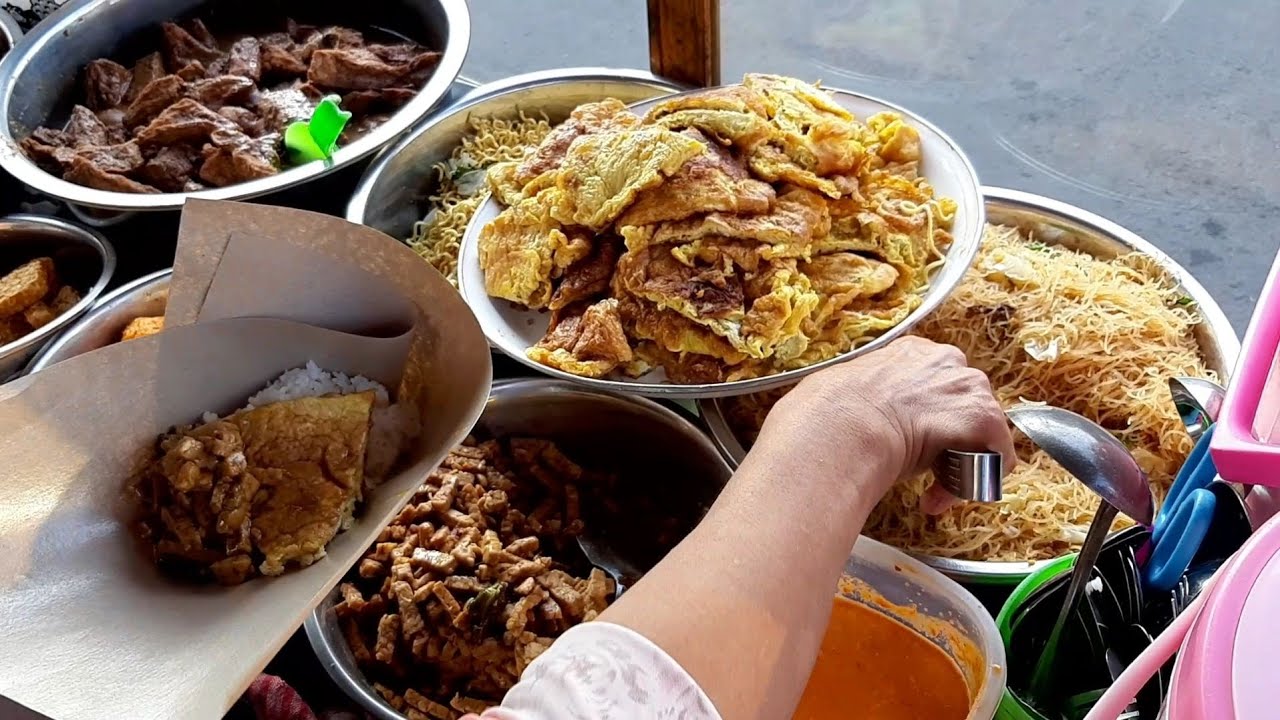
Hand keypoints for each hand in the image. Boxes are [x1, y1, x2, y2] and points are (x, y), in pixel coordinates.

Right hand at [758, 336, 1015, 509]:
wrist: (839, 429)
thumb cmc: (826, 415)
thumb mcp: (840, 392)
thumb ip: (861, 400)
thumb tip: (846, 417)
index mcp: (911, 351)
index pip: (937, 384)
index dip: (928, 420)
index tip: (913, 446)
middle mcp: (946, 360)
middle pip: (966, 406)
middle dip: (950, 442)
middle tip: (923, 472)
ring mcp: (968, 387)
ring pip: (983, 434)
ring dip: (961, 464)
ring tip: (930, 489)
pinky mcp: (983, 419)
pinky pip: (994, 460)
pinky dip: (971, 485)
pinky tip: (937, 497)